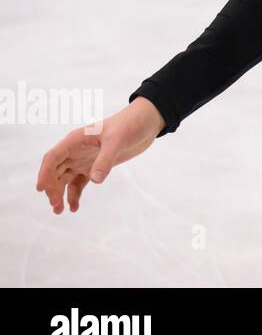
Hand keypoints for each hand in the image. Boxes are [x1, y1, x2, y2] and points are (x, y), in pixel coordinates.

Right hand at [35, 98, 163, 214]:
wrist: (146, 123)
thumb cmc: (129, 125)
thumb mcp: (117, 140)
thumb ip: (105, 160)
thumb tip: (95, 180)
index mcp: (76, 140)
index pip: (53, 157)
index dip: (45, 173)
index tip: (42, 189)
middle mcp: (76, 151)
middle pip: (56, 171)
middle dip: (52, 188)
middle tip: (56, 205)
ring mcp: (84, 159)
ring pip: (65, 179)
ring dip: (61, 194)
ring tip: (60, 211)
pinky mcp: (95, 166)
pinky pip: (80, 183)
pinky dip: (75, 195)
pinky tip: (74, 207)